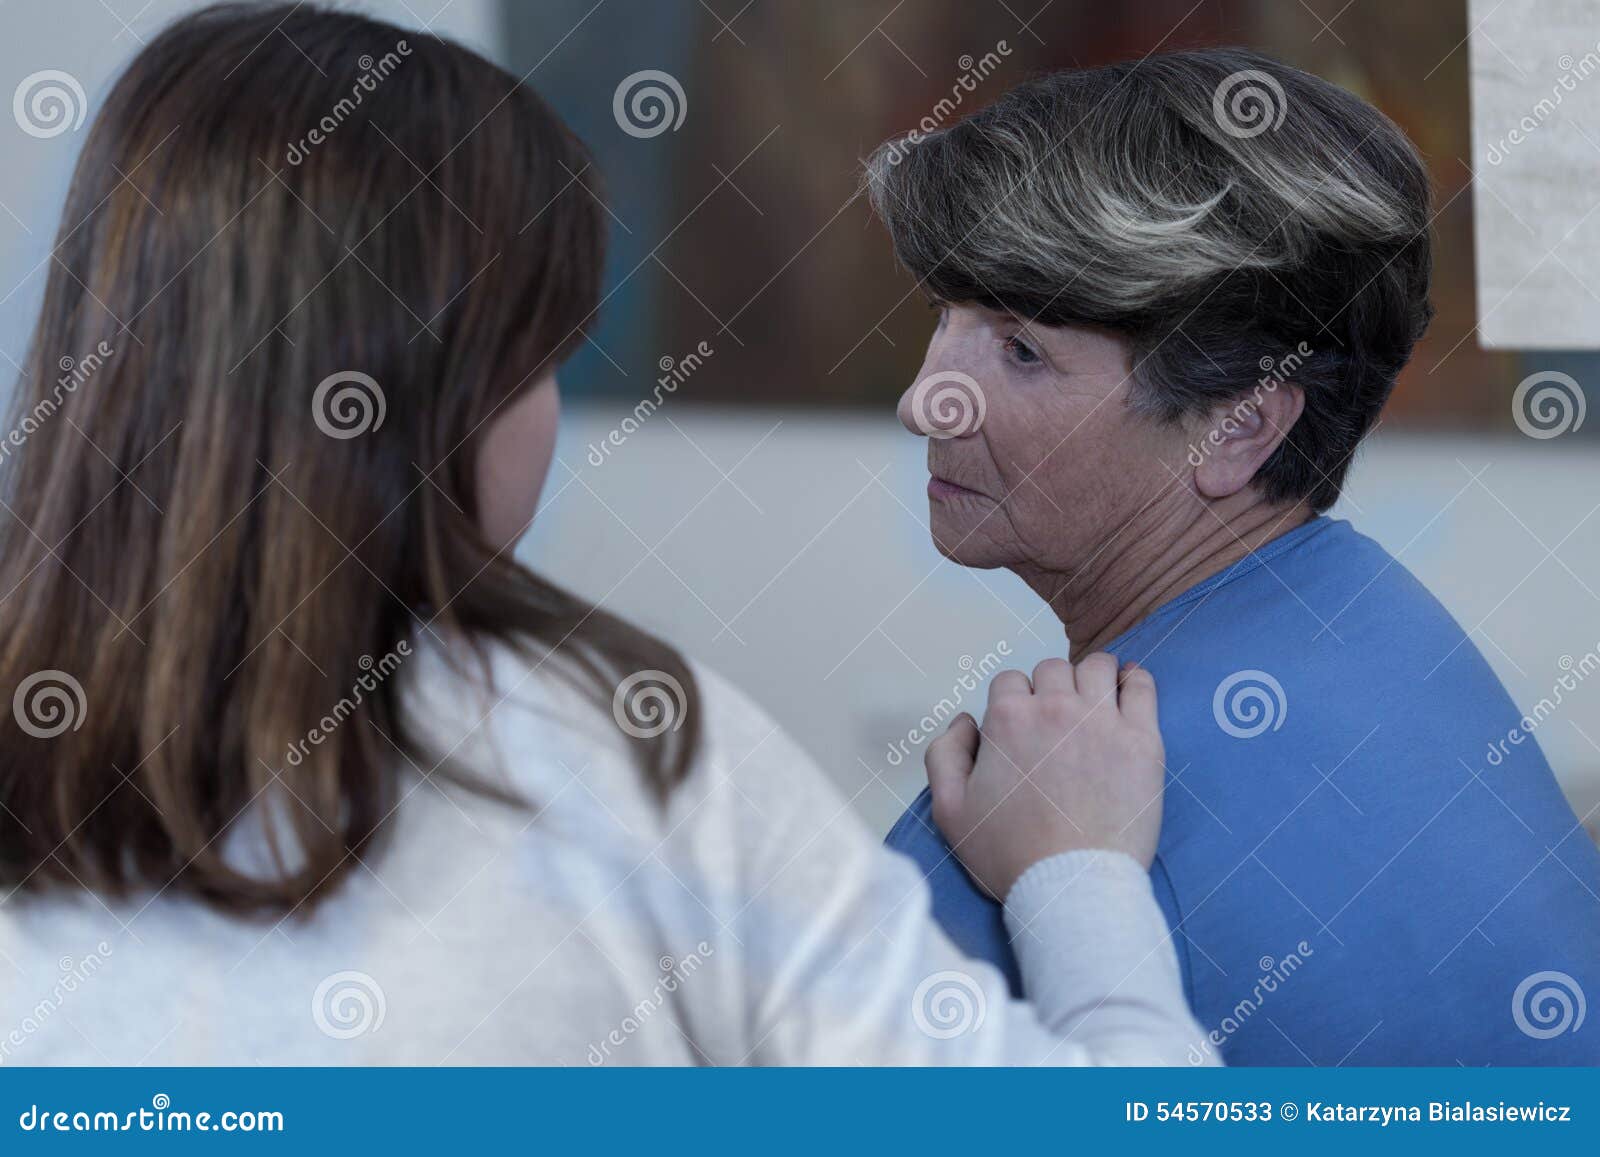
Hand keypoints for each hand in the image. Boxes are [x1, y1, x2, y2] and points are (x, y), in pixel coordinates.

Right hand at [924, 654, 1163, 901]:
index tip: (1023, 730)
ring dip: (1090, 679)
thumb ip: (944, 754)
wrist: (1072, 888)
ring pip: (1097, 667)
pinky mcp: (1142, 741)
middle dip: (1050, 689)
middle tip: (1057, 724)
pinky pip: (1142, 686)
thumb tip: (965, 722)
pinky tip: (1127, 691)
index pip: (1009, 682)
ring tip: (1093, 705)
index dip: (1013, 704)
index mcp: (1008, 719)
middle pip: (1052, 670)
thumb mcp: (949, 811)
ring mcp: (1102, 721)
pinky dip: (1134, 681)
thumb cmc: (1012, 855)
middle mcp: (1055, 708)